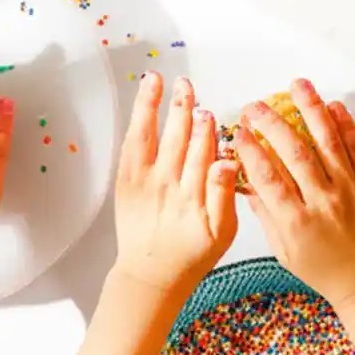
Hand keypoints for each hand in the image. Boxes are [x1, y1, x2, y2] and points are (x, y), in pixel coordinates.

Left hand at [113, 74, 238, 293]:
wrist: (151, 274)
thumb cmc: (191, 253)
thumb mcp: (222, 232)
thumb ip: (225, 195)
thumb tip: (228, 160)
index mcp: (193, 196)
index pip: (201, 154)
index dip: (205, 132)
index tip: (209, 113)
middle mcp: (166, 185)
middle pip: (176, 139)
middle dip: (182, 110)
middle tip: (186, 86)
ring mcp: (142, 181)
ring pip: (149, 136)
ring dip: (154, 107)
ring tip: (158, 81)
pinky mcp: (126, 181)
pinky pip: (130, 145)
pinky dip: (135, 122)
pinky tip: (141, 103)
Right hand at [234, 79, 354, 307]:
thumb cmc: (324, 270)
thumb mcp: (285, 250)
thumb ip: (266, 214)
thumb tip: (245, 181)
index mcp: (296, 223)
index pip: (267, 177)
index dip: (250, 149)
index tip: (239, 130)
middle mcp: (323, 203)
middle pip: (293, 152)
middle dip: (271, 123)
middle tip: (255, 105)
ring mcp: (351, 191)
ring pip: (327, 142)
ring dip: (311, 109)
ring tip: (297, 84)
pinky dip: (345, 124)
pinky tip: (332, 105)